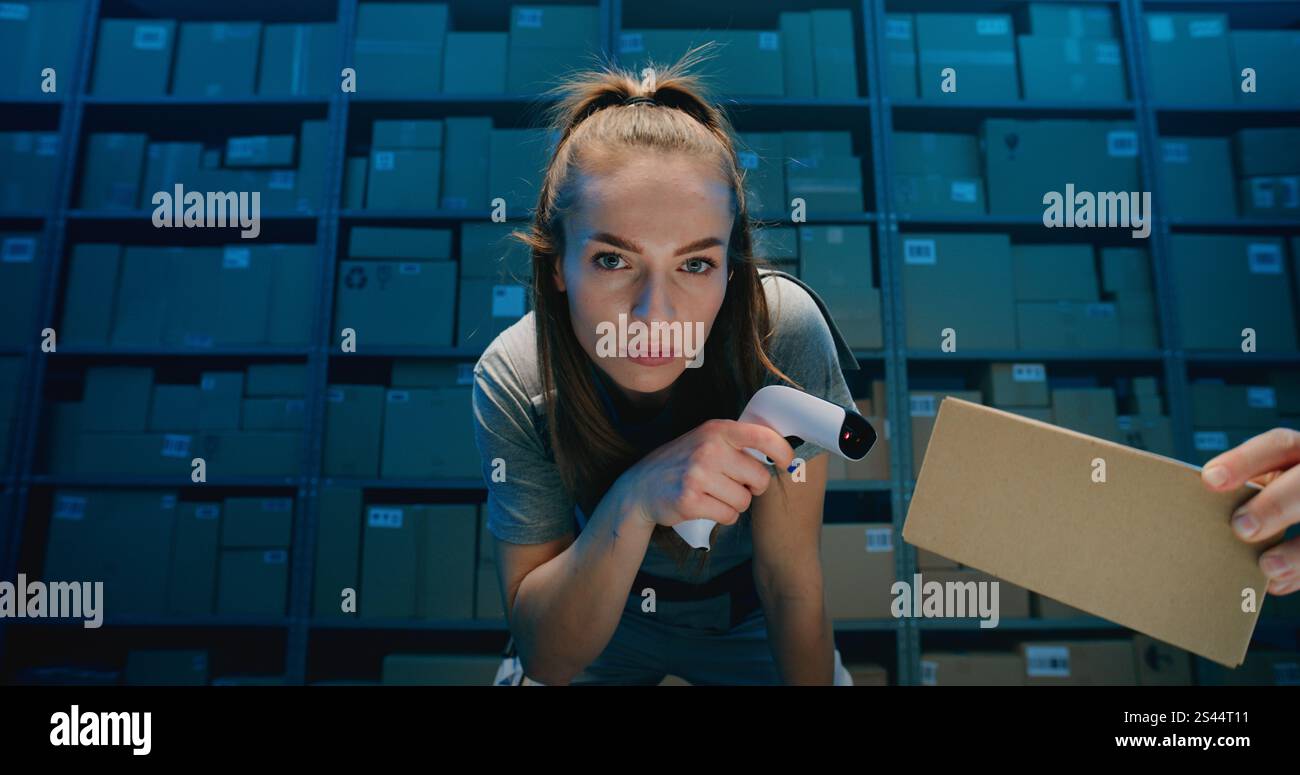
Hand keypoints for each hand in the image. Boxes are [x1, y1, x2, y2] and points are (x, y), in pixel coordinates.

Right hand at [613, 419, 796, 529]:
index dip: (783, 451)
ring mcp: (697, 475)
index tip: (786, 462)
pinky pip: (728, 515)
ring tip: (715, 495)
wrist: (641, 486)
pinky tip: (706, 506)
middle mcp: (708, 449)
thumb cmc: (683, 463)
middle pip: (759, 477)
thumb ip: (737, 442)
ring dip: (735, 504)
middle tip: (734, 485)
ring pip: (745, 501)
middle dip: (752, 487)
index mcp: (717, 430)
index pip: (762, 436)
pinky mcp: (690, 501)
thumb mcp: (706, 440)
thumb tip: (783, 452)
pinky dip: (722, 516)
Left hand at [1201, 428, 1299, 594]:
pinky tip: (1277, 583)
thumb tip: (1194, 517)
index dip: (1244, 461)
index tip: (1209, 480)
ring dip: (1297, 551)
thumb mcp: (1269, 484)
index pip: (1278, 445)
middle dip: (1275, 505)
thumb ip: (1243, 494)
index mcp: (1299, 453)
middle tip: (1240, 528)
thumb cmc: (1275, 497)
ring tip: (1265, 568)